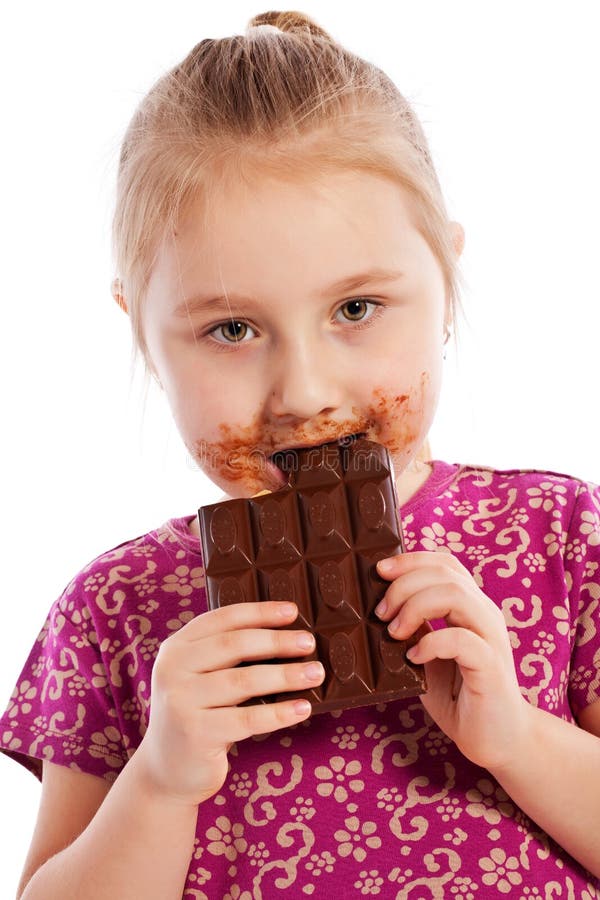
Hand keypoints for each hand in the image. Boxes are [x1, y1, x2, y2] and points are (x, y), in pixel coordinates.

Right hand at [136, 601, 323, 806]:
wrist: (167, 772)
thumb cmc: (198, 716)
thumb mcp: (200, 678)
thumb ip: (226, 656)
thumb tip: (287, 635)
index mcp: (176, 647)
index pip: (222, 619)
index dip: (260, 612)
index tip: (293, 611)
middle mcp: (173, 670)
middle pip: (234, 645)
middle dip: (277, 641)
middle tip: (309, 642)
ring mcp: (181, 701)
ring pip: (244, 681)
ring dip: (285, 675)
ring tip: (315, 673)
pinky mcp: (196, 733)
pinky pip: (248, 719)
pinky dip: (279, 712)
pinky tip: (302, 708)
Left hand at [375, 551, 530, 769]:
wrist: (498, 740)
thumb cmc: (458, 696)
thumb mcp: (425, 655)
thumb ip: (411, 629)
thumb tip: (377, 609)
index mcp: (470, 606)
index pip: (444, 563)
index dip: (411, 560)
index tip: (379, 571)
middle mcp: (484, 614)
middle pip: (445, 573)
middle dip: (404, 585)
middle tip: (381, 613)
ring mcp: (490, 637)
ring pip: (455, 595)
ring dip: (415, 607)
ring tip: (394, 633)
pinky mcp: (491, 665)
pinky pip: (461, 639)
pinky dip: (430, 643)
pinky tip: (413, 657)